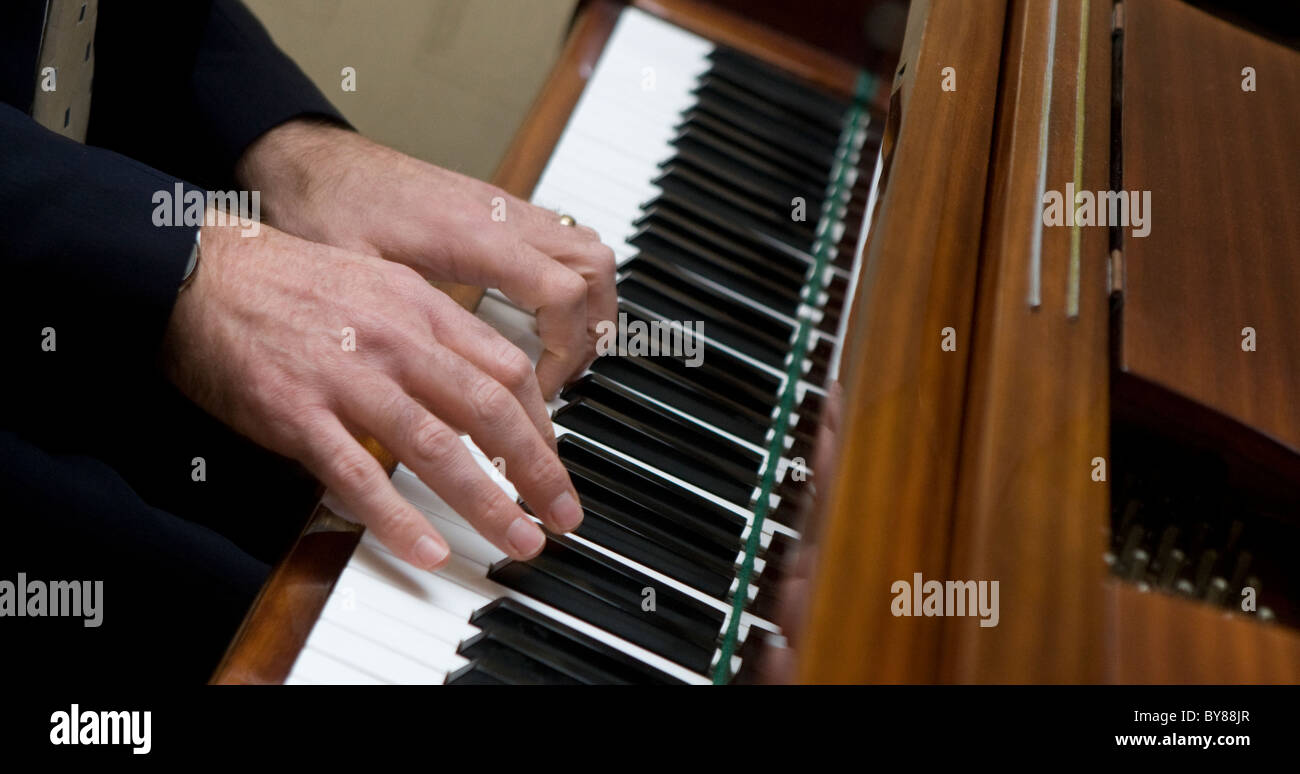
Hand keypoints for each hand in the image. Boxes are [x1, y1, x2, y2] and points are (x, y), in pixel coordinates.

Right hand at [162, 220, 583, 569]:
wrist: (197, 270)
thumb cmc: (287, 280)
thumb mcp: (377, 284)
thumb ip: (428, 331)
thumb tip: (473, 384)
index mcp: (420, 307)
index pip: (504, 369)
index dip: (540, 422)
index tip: (552, 459)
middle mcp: (395, 340)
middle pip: (489, 411)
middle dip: (537, 469)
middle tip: (562, 513)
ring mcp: (348, 377)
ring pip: (437, 447)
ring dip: (487, 501)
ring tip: (518, 540)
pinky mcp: (298, 413)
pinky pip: (358, 475)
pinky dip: (398, 518)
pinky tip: (430, 549)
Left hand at [237, 120, 617, 398]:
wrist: (306, 159)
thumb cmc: (320, 209)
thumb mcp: (355, 278)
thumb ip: (404, 330)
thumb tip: (429, 394)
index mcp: (472, 235)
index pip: (563, 292)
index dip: (565, 352)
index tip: (536, 390)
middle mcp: (500, 215)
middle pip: (596, 267)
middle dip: (593, 331)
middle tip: (558, 378)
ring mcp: (504, 208)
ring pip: (590, 250)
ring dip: (589, 305)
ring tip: (556, 356)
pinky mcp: (497, 209)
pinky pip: (564, 241)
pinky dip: (570, 284)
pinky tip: (537, 319)